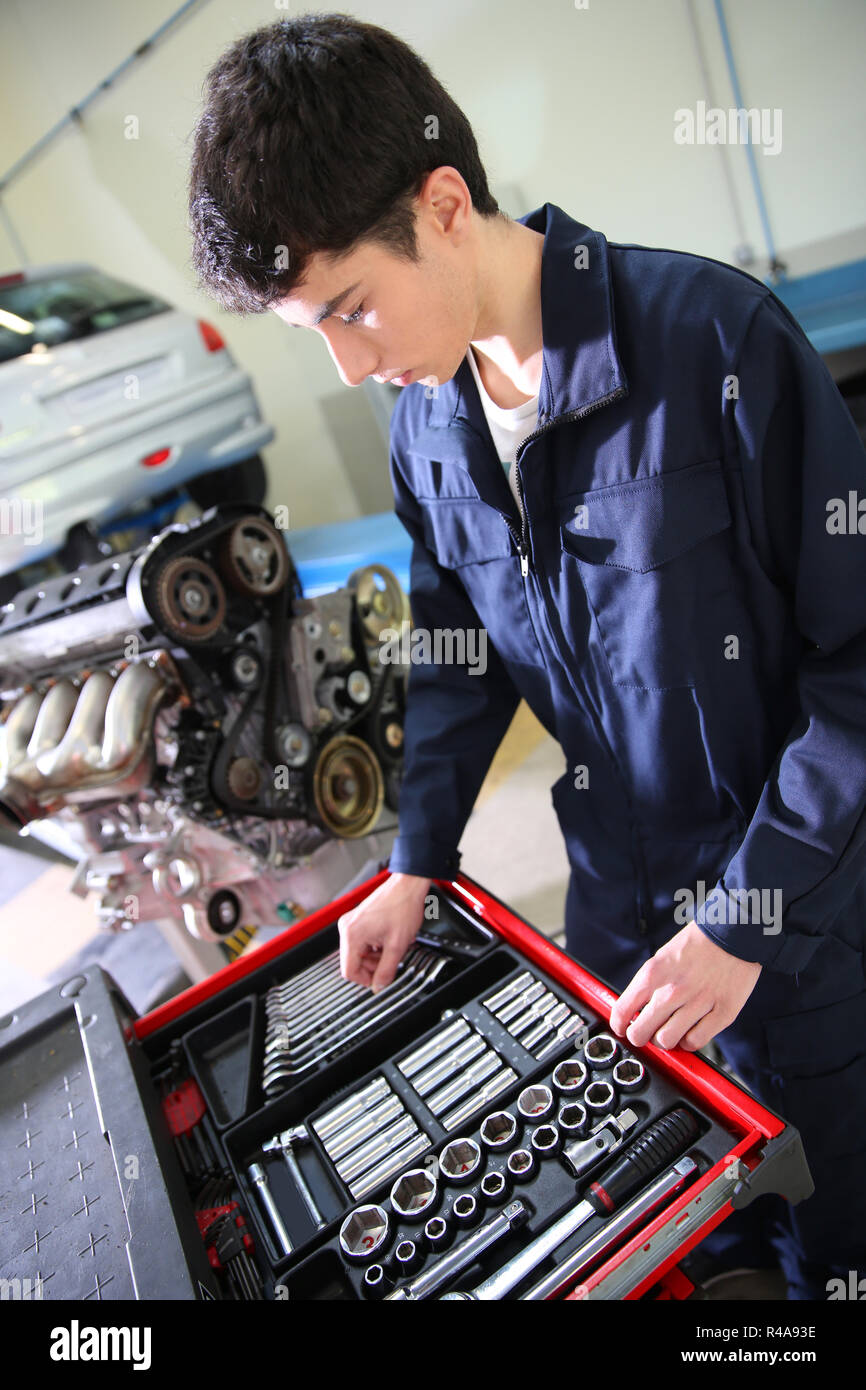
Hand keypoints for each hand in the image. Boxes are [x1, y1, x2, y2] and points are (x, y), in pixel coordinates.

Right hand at [338, 872, 430, 991]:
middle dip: (372, 966)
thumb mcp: (397, 946)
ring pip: (357, 952)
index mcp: (352, 935)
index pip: (349, 971)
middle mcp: (346, 928)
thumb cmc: (402, 907)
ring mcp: (351, 922)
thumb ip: (386, 970)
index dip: (366, 980)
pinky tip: (387, 940)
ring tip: (391, 949)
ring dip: (374, 956)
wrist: (407, 885)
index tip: (379, 980)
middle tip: (389, 964)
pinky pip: (361, 941)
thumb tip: (379, 986)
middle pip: (353, 962)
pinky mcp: (357, 919)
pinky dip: (373, 946)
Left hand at [608, 920, 760, 1051]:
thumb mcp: (662, 957)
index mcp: (654, 973)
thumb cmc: (698, 943)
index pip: (622, 1010)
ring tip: (670, 1031)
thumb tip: (636, 1007)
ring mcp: (698, 1004)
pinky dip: (689, 1041)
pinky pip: (696, 1041)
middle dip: (639, 1036)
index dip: (618, 1024)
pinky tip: (690, 1030)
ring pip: (667, 1040)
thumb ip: (649, 983)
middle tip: (645, 1033)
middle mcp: (673, 990)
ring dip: (664, 1040)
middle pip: (641, 1033)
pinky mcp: (722, 1013)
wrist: (734, 932)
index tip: (621, 1027)